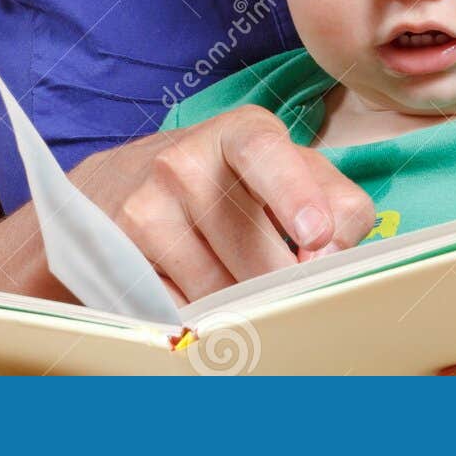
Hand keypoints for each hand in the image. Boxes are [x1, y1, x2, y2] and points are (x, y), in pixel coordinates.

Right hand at [70, 106, 375, 305]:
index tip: (316, 237)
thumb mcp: (287, 169)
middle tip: (292, 293)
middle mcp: (185, 162)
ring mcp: (147, 210)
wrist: (121, 185)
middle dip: (284, 287)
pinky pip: (181, 314)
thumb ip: (336, 201)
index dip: (293, 194)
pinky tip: (201, 301)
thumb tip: (333, 254)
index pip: (263, 153)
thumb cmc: (227, 180)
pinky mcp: (119, 258)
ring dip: (245, 310)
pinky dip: (202, 322)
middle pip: (257, 255)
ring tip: (241, 289)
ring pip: (221, 294)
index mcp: (240, 133)